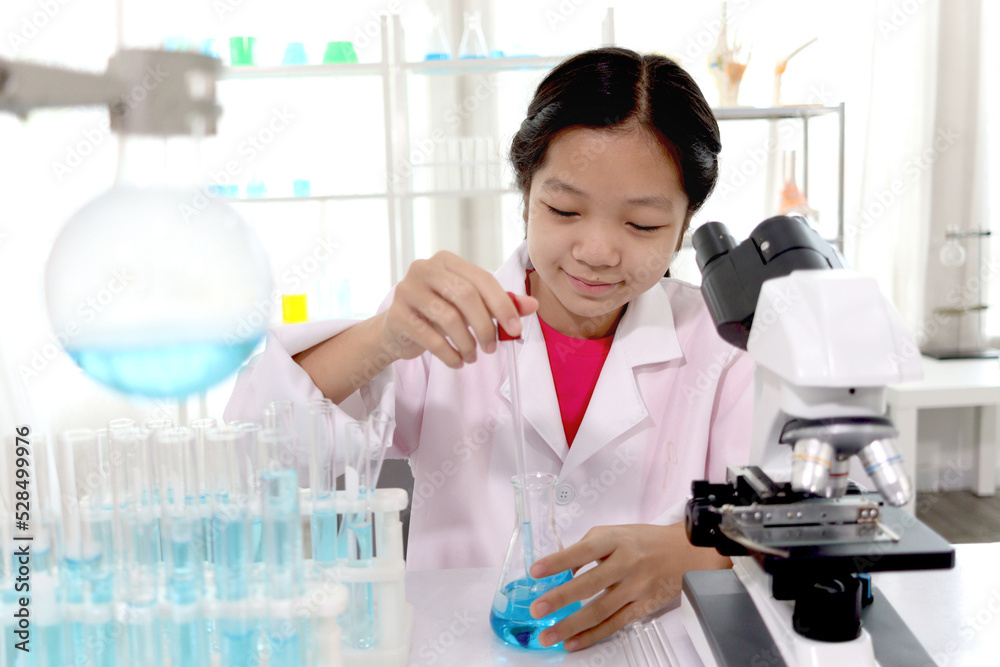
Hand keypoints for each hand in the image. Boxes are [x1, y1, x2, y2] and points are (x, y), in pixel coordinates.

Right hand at [378, 251, 537, 367]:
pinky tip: (457, 362)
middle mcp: (424, 269)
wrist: (396, 330)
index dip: (503, 305)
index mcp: (446, 260)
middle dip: (485, 326)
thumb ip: (500, 303)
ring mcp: (407, 290)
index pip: (482, 279)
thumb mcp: (470, 306)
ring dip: (467, 343)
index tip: (516, 329)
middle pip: (466, 295)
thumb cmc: (437, 314)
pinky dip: (449, 354)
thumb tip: (533, 305)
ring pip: (448, 317)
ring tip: (473, 356)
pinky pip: (430, 338)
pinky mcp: (397, 315)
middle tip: (492, 348)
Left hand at [527, 522, 729, 650]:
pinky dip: (593, 635)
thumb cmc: (645, 541)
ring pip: (600, 610)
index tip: (536, 571)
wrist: (686, 552)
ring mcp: (636, 587)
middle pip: (590, 583)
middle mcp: (626, 563)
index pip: (583, 550)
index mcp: (615, 540)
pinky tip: (574, 642)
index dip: (559, 561)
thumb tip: (563, 569)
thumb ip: (588, 548)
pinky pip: (615, 624)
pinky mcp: (645, 607)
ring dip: (572, 625)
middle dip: (561, 598)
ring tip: (549, 636)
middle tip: (538, 609)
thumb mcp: (614, 533)